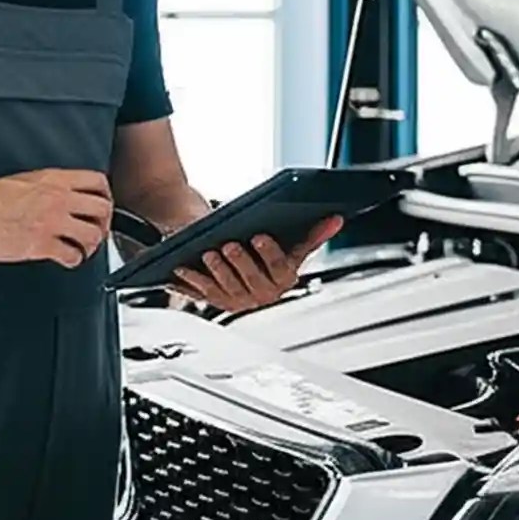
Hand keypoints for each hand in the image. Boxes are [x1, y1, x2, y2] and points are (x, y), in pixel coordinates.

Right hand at [0, 169, 113, 268]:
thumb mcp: (22, 182)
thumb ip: (45, 188)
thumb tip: (55, 198)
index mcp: (52, 180)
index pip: (97, 181)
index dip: (106, 195)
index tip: (102, 205)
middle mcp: (57, 199)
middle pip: (103, 209)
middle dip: (104, 223)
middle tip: (97, 231)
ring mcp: (51, 222)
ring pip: (92, 234)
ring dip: (92, 244)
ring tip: (84, 249)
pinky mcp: (40, 245)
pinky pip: (71, 255)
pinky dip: (74, 261)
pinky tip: (68, 260)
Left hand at [170, 216, 344, 312]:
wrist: (235, 258)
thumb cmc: (263, 249)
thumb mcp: (289, 242)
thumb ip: (313, 234)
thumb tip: (335, 219)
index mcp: (283, 279)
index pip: (279, 268)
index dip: (269, 253)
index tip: (259, 237)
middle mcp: (262, 294)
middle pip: (251, 280)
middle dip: (241, 262)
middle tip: (230, 245)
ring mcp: (238, 299)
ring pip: (227, 288)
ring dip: (218, 272)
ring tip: (210, 254)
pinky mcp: (215, 300)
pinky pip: (203, 293)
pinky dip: (193, 281)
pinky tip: (184, 269)